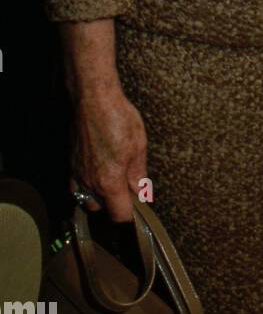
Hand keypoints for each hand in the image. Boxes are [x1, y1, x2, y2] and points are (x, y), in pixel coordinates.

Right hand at [69, 86, 147, 222]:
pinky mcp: (70, 163)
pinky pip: (76, 185)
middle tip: (127, 188)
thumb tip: (141, 192)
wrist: (92, 99)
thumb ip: (138, 174)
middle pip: (101, 208)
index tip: (138, 208)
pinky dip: (86, 185)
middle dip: (114, 203)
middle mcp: (89, 183)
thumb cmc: (117, 118)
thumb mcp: (138, 146)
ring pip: (86, 198)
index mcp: (109, 182)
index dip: (131, 215)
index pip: (119, 214)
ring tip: (113, 179)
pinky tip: (97, 171)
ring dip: (99, 195)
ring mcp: (77, 174)